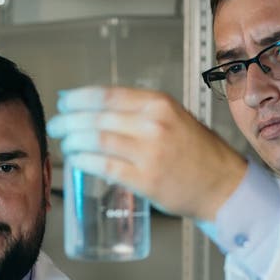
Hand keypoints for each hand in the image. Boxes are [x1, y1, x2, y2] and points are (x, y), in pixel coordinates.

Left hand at [47, 86, 247, 219]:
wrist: (222, 184)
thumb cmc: (197, 153)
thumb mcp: (173, 118)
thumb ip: (140, 113)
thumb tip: (97, 110)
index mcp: (159, 104)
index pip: (107, 95)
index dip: (79, 97)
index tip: (64, 101)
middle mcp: (153, 125)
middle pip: (97, 117)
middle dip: (69, 120)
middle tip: (56, 125)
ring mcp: (149, 153)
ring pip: (97, 141)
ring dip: (74, 141)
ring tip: (65, 144)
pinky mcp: (145, 180)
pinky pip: (104, 167)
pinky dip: (85, 162)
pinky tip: (76, 160)